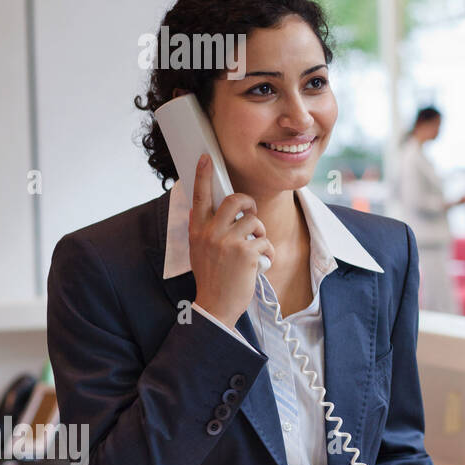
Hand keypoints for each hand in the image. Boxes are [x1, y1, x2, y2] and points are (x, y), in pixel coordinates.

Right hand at [189, 154, 274, 328]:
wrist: (215, 307)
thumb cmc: (211, 278)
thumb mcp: (198, 251)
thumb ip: (201, 230)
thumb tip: (197, 209)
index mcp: (197, 230)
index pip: (199, 197)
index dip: (202, 175)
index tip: (206, 158)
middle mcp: (210, 232)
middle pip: (235, 200)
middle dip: (249, 204)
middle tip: (252, 215)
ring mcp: (228, 242)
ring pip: (254, 221)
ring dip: (260, 234)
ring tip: (255, 249)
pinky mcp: (246, 252)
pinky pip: (265, 241)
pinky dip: (267, 254)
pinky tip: (260, 265)